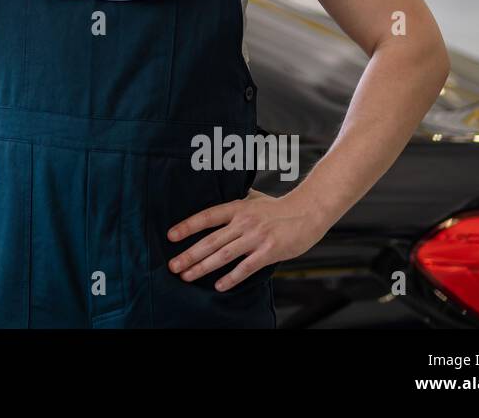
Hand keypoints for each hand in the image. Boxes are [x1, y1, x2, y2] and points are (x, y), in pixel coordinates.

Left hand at [165, 186, 329, 290]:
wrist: (308, 212)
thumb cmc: (279, 207)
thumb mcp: (254, 198)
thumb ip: (236, 201)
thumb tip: (219, 192)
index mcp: (237, 208)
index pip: (206, 217)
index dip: (187, 226)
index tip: (171, 236)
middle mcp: (243, 222)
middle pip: (210, 240)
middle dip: (189, 255)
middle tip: (173, 266)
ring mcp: (256, 237)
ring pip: (223, 255)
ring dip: (203, 267)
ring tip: (187, 276)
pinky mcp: (269, 251)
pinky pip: (246, 267)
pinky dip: (231, 277)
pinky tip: (219, 286)